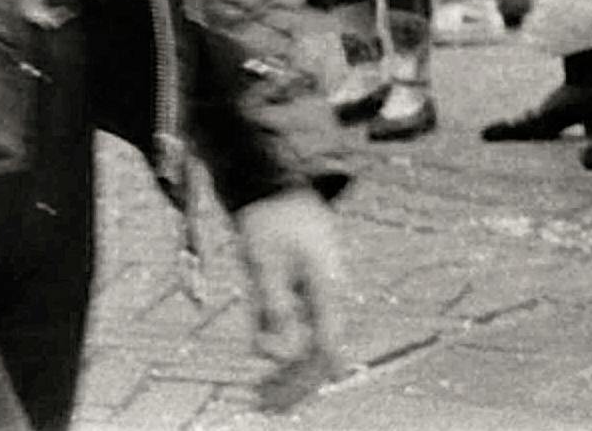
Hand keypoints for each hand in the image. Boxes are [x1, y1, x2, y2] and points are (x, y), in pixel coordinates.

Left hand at [234, 190, 346, 404]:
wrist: (274, 184)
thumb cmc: (268, 220)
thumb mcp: (262, 263)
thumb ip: (270, 308)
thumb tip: (268, 355)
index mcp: (327, 290)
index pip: (326, 348)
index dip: (303, 378)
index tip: (276, 398)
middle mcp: (329, 297)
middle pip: (321, 354)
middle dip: (296, 384)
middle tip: (265, 407)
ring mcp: (319, 295)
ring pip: (313, 344)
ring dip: (290, 372)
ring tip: (262, 398)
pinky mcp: (305, 291)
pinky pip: (302, 329)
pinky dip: (285, 349)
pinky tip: (264, 366)